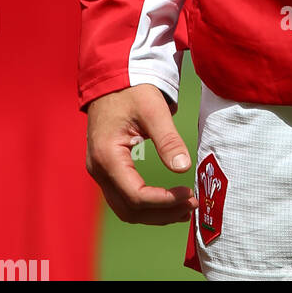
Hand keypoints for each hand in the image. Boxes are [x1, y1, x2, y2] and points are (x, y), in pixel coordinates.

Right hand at [86, 83, 196, 225]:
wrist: (111, 79)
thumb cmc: (132, 90)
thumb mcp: (153, 110)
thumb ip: (168, 139)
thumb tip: (183, 168)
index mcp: (108, 157)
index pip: (136, 195)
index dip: (164, 201)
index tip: (189, 194)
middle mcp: (99, 170)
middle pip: (130, 209)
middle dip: (162, 213)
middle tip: (192, 205)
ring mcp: (101, 172)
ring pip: (125, 208)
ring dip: (155, 213)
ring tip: (184, 208)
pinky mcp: (107, 170)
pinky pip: (124, 197)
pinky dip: (146, 205)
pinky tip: (167, 201)